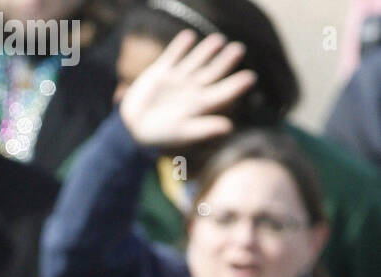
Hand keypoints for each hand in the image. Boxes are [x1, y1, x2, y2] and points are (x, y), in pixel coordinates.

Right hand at [118, 30, 256, 148]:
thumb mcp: (182, 132)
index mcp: (199, 104)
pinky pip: (172, 56)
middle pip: (212, 72)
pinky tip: (188, 37)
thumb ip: (204, 128)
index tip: (250, 78)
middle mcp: (191, 90)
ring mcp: (176, 80)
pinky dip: (179, 46)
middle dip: (226, 61)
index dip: (236, 85)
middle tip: (238, 49)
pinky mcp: (160, 73)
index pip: (222, 92)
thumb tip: (229, 128)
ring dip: (206, 50)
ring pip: (196, 61)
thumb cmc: (158, 136)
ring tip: (218, 40)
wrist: (130, 130)